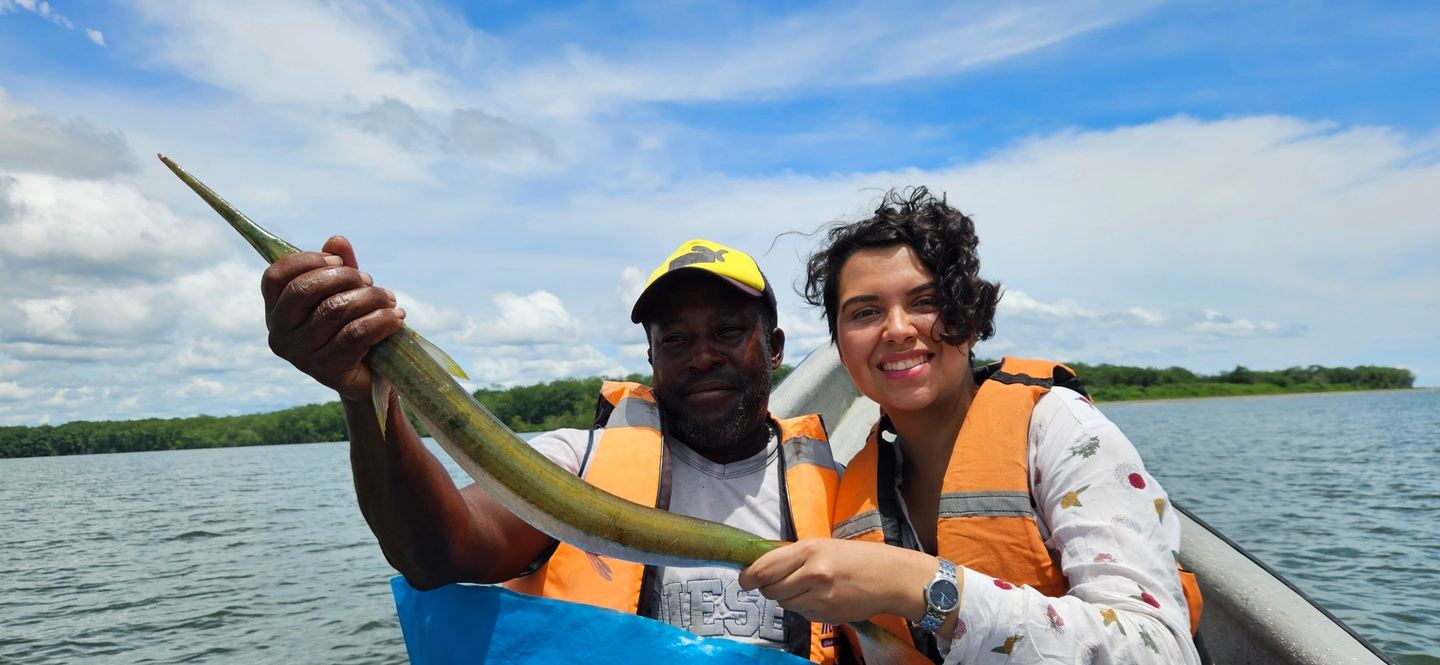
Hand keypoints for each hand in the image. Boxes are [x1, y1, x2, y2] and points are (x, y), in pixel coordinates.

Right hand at [261, 235, 404, 402]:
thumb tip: (337, 240)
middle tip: (370, 281)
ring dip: (370, 298)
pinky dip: (381, 321)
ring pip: (334, 310)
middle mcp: (279, 334)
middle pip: (304, 290)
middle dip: (344, 277)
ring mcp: (300, 356)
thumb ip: (339, 267)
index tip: (339, 262)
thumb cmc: (352, 327)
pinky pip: (355, 335)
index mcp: (275, 311)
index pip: (277, 276)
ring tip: (389, 299)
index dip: (308, 261)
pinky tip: (396, 318)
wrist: (369, 377)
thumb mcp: (345, 293)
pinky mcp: (326, 371)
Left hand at [738, 538, 938, 624]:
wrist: (890, 577)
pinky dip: (804, 607)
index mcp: (809, 549)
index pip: (764, 568)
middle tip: (777, 582)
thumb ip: (793, 555)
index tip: (745, 579)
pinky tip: (820, 597)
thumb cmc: (856, 557)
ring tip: (805, 587)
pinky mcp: (827, 615)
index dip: (748, 577)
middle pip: (770, 590)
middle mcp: (812, 574)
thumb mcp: (823, 545)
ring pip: (784, 604)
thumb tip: (761, 566)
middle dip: (768, 588)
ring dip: (787, 598)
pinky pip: (801, 614)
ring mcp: (820, 597)